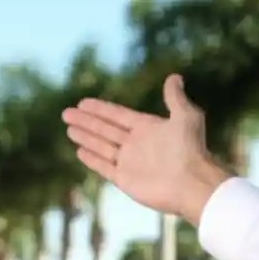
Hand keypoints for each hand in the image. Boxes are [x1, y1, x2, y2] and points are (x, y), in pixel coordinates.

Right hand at [62, 74, 227, 223]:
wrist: (192, 183)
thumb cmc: (191, 149)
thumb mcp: (186, 116)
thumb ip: (175, 97)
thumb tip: (174, 76)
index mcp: (148, 128)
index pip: (118, 115)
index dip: (100, 109)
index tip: (82, 102)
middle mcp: (137, 144)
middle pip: (105, 130)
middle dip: (86, 121)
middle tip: (66, 113)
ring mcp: (131, 163)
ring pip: (102, 146)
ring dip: (86, 137)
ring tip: (68, 128)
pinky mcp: (126, 180)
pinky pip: (104, 167)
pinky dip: (92, 159)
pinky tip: (79, 150)